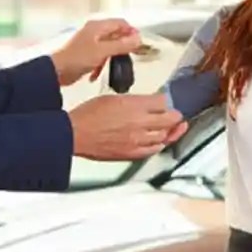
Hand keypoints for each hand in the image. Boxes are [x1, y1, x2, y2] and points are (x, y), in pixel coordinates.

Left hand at [51, 19, 142, 85]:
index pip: (121, 23)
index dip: (131, 32)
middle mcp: (93, 32)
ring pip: (108, 47)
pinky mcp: (85, 55)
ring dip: (112, 57)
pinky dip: (101, 64)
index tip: (139, 43)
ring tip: (116, 66)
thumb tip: (138, 39)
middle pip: (115, 35)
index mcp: (97, 26)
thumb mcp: (103, 51)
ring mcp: (88, 43)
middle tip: (131, 55)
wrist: (56, 71)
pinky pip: (99, 57)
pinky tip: (98, 73)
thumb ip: (122, 45)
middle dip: (123, 46)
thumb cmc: (76, 58)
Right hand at [68, 94, 187, 160]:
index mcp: (135, 105)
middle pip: (170, 119)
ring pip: (164, 136)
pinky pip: (153, 150)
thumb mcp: (113, 98)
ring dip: (170, 131)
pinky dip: (159, 145)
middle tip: (177, 115)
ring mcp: (137, 140)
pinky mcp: (132, 153)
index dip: (166, 101)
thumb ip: (133, 101)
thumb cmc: (88, 115)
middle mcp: (140, 123)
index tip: (166, 101)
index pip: (163, 102)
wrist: (75, 134)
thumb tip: (146, 103)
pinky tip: (160, 142)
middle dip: (175, 116)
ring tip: (172, 128)